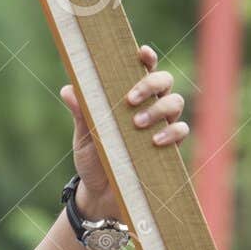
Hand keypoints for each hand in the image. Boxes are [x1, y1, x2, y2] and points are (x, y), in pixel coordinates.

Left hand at [59, 45, 188, 220]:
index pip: (141, 70)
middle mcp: (148, 106)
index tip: (141, 53)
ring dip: (158, 109)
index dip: (145, 58)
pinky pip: (181, 130)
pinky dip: (172, 132)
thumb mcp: (83, 137)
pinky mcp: (169, 147)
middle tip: (130, 99)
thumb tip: (69, 89)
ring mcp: (161, 126)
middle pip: (163, 81)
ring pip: (175, 102)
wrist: (99, 196)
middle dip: (151, 84)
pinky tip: (155, 141)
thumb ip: (80, 113)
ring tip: (137, 124)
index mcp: (127, 97)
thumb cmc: (92, 160)